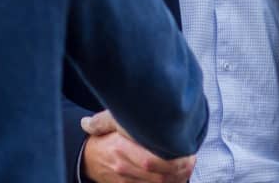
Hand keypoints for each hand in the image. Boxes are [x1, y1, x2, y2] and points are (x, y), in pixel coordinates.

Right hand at [80, 110, 195, 182]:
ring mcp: (125, 180)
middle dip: (180, 169)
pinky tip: (177, 176)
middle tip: (191, 159)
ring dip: (177, 178)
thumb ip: (124, 117)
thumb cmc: (103, 138)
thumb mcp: (110, 123)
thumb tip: (141, 103)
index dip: (173, 159)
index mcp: (120, 147)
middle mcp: (123, 165)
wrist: (87, 159)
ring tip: (187, 167)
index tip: (186, 151)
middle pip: (159, 175)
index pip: (152, 159)